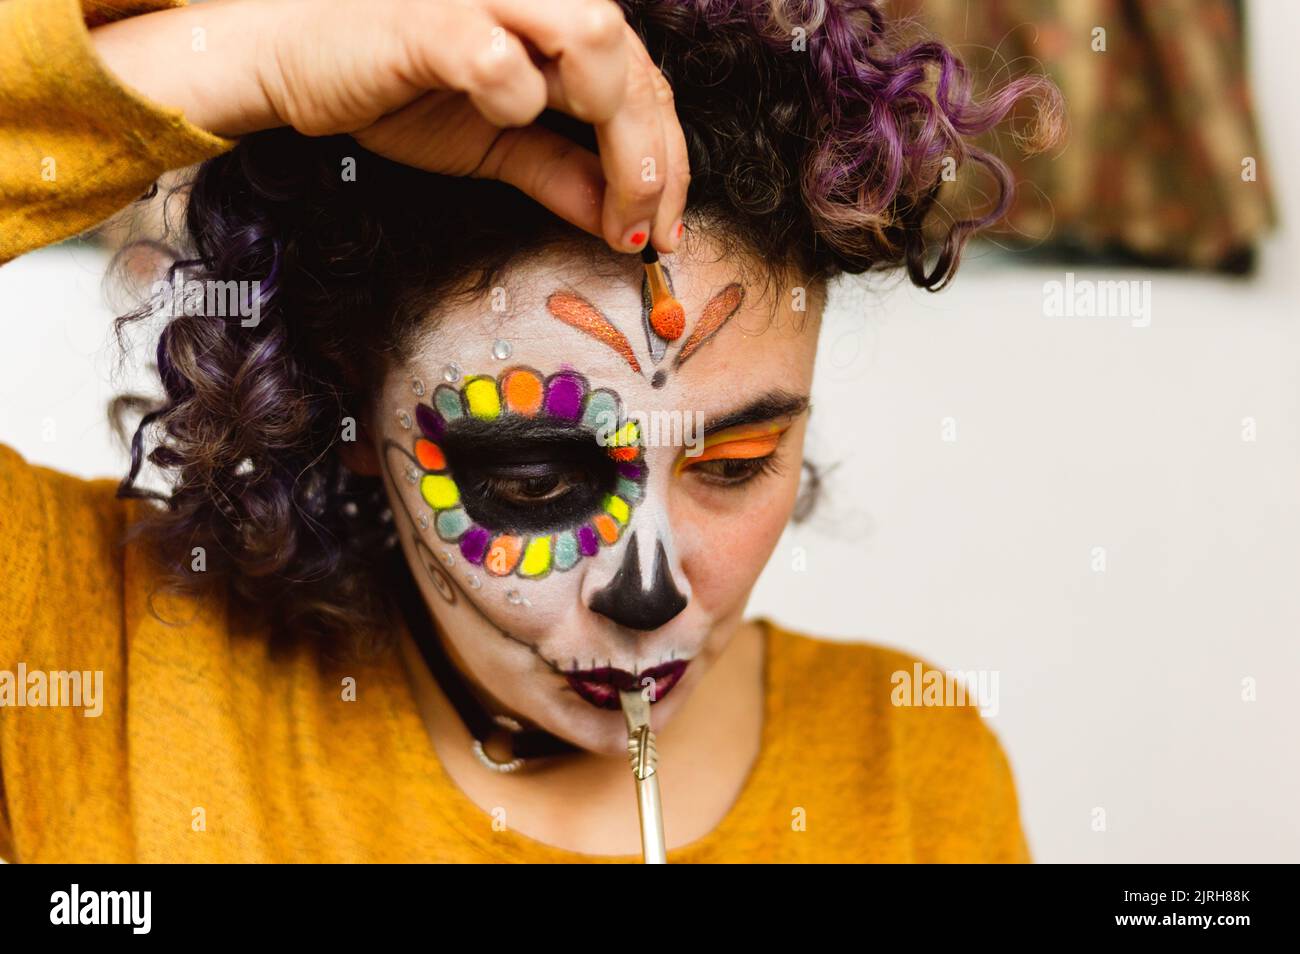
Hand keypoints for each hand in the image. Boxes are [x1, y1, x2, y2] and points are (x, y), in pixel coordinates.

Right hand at [91, 0, 688, 251]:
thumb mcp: (493, 143)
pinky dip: (519, 97)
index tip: (664, 231)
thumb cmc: (392, 85)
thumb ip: (560, 174)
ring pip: (595, 36)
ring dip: (619, 128)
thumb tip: (621, 224)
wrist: (287, 58)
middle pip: (636, 64)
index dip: (667, 158)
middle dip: (657, 160)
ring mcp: (485, 1)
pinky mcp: (429, 22)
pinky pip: (499, 57)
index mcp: (554, 20)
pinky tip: (513, 131)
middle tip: (648, 234)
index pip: (645, 79)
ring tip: (610, 200)